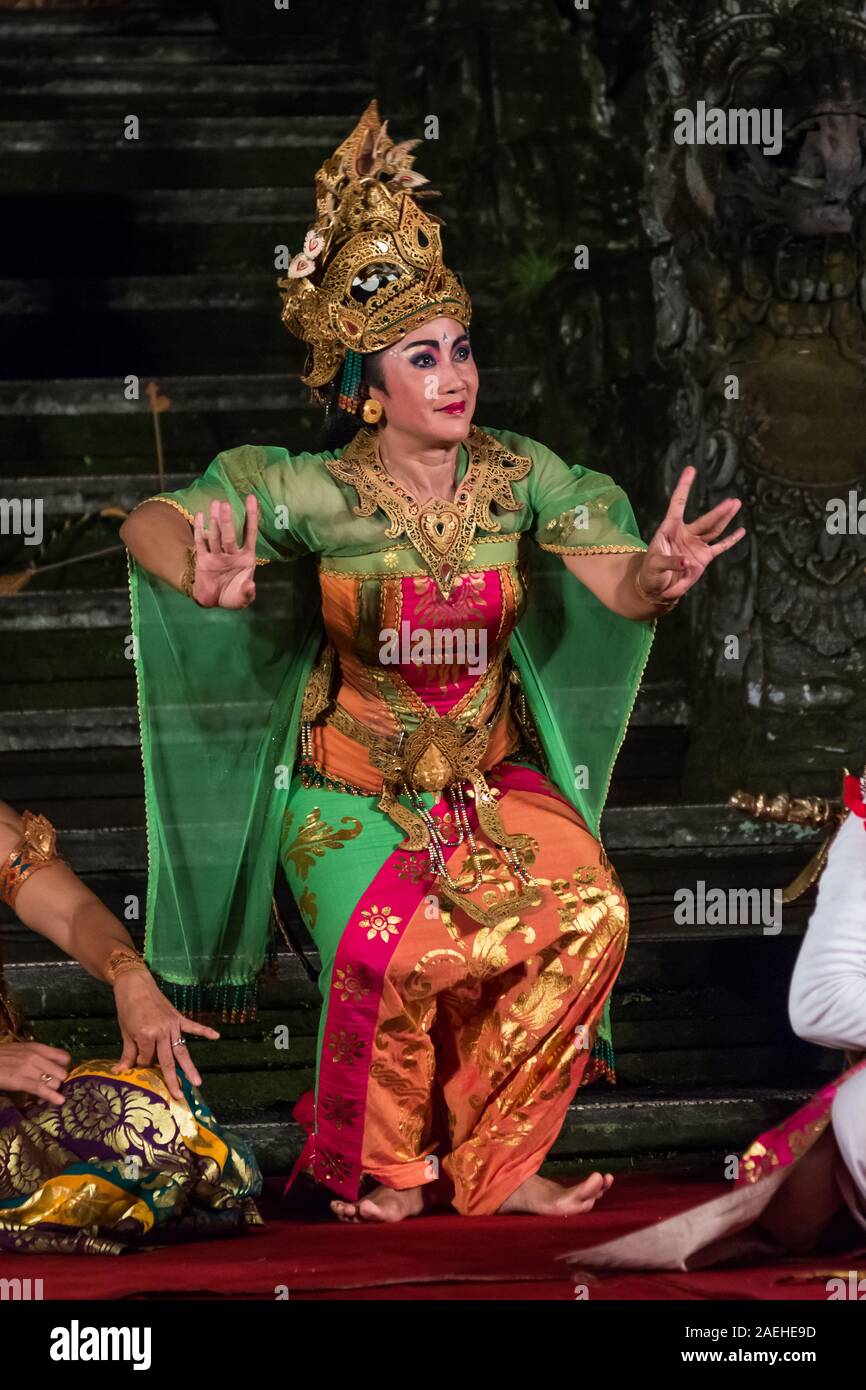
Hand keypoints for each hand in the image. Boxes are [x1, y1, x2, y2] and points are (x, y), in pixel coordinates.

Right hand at [0, 1039, 69, 1104]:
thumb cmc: (0, 1058)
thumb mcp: (21, 1052)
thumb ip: (36, 1057)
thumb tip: (50, 1068)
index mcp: (36, 1047)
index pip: (64, 1057)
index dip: (64, 1069)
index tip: (60, 1077)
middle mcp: (36, 1056)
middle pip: (62, 1072)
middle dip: (59, 1083)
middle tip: (51, 1090)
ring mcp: (29, 1067)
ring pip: (54, 1082)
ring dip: (53, 1092)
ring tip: (45, 1098)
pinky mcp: (20, 1080)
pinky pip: (41, 1089)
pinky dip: (52, 1096)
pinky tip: (60, 1101)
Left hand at [110, 971, 219, 1100]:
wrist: (135, 984)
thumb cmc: (127, 1008)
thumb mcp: (125, 1032)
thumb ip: (128, 1053)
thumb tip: (120, 1071)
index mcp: (146, 1036)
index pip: (146, 1060)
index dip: (142, 1065)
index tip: (138, 1064)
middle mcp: (161, 1032)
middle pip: (167, 1061)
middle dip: (172, 1080)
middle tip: (179, 1096)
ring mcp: (172, 1025)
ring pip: (181, 1050)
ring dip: (189, 1067)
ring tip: (197, 1082)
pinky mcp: (178, 1018)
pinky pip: (193, 1027)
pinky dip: (205, 1031)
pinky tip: (217, 1036)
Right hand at [192, 493, 258, 608]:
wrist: (214, 601)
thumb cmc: (233, 596)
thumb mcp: (243, 598)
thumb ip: (248, 592)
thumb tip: (250, 585)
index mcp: (246, 558)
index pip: (249, 534)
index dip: (251, 516)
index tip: (251, 498)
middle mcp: (232, 553)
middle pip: (230, 534)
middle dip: (228, 521)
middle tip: (225, 504)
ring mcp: (217, 555)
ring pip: (215, 536)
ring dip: (215, 521)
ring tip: (215, 503)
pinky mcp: (203, 560)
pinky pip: (201, 543)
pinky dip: (200, 530)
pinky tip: (200, 515)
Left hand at [640, 465, 745, 601]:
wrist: (656, 587)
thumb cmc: (651, 573)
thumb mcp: (655, 566)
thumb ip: (670, 562)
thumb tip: (687, 562)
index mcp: (669, 529)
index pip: (677, 504)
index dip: (684, 487)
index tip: (691, 470)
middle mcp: (684, 533)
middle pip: (705, 520)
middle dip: (719, 512)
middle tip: (733, 501)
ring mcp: (695, 545)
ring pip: (714, 530)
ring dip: (726, 518)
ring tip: (736, 504)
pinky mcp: (703, 558)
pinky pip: (719, 547)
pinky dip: (731, 540)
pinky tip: (741, 531)